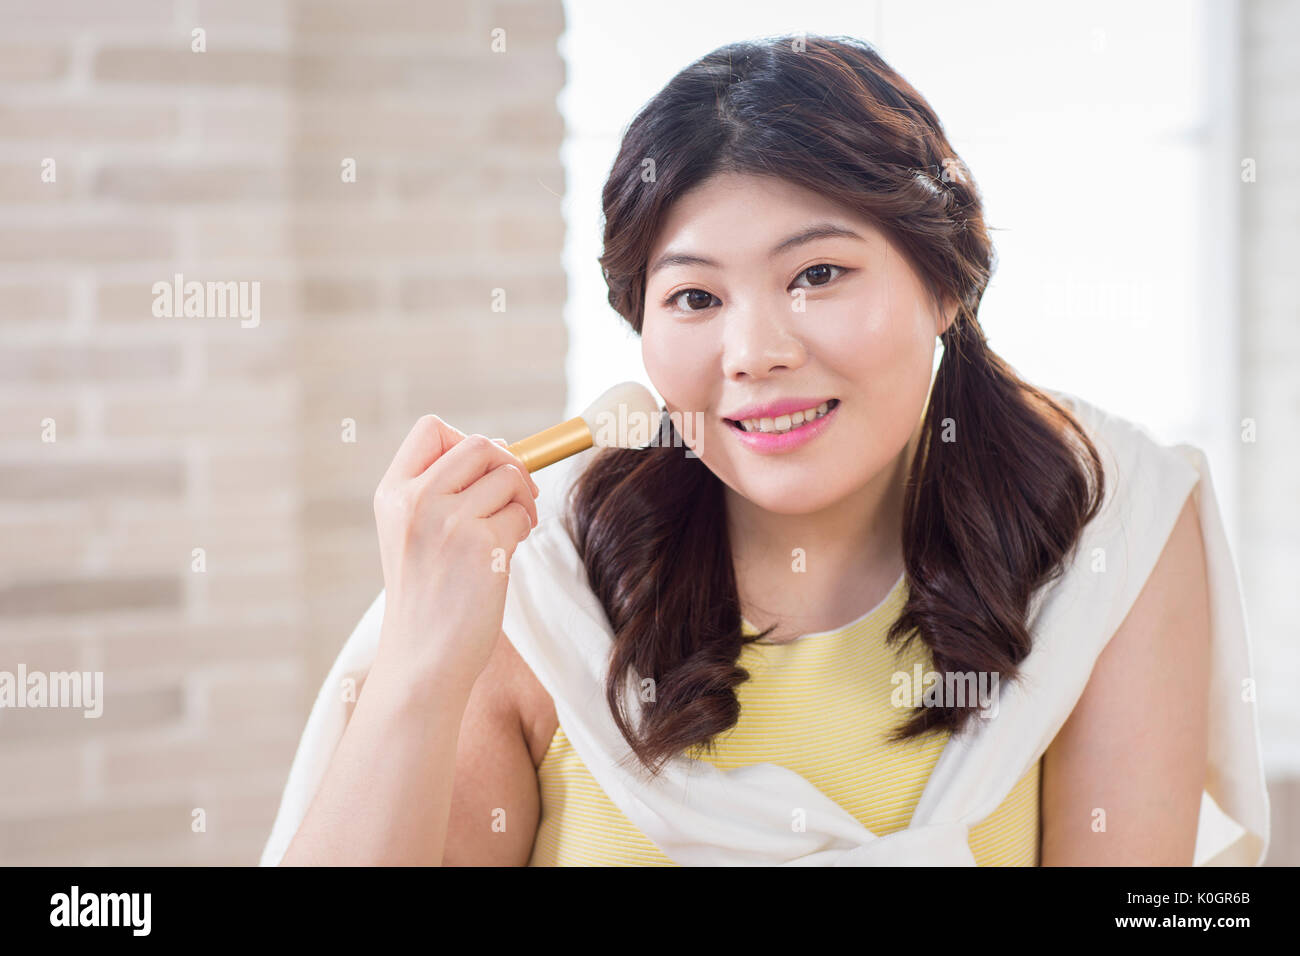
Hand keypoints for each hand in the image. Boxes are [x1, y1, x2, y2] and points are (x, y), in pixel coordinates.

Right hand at [370, 415, 539, 694]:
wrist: (422, 659)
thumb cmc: (427, 598)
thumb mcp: (414, 535)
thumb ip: (443, 490)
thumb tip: (502, 448)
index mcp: (392, 494)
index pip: (431, 429)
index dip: (465, 440)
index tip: (480, 472)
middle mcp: (416, 501)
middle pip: (480, 445)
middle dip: (508, 465)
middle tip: (516, 498)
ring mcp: (449, 521)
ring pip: (509, 477)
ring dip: (522, 501)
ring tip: (511, 532)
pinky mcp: (482, 545)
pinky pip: (522, 514)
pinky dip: (523, 530)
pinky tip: (504, 557)